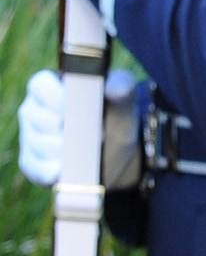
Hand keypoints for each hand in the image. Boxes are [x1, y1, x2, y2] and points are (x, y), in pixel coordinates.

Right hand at [18, 67, 139, 188]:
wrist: (115, 157)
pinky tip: (62, 171)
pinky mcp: (32, 163)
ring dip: (62, 149)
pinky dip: (51, 170)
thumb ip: (123, 88)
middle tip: (92, 134)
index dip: (54, 96)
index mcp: (52, 88)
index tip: (72, 107)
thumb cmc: (115, 121)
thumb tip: (114, 86)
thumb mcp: (123, 105)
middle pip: (37, 116)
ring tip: (84, 152)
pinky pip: (35, 167)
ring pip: (37, 143)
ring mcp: (30, 137)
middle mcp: (35, 110)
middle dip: (64, 127)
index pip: (39, 84)